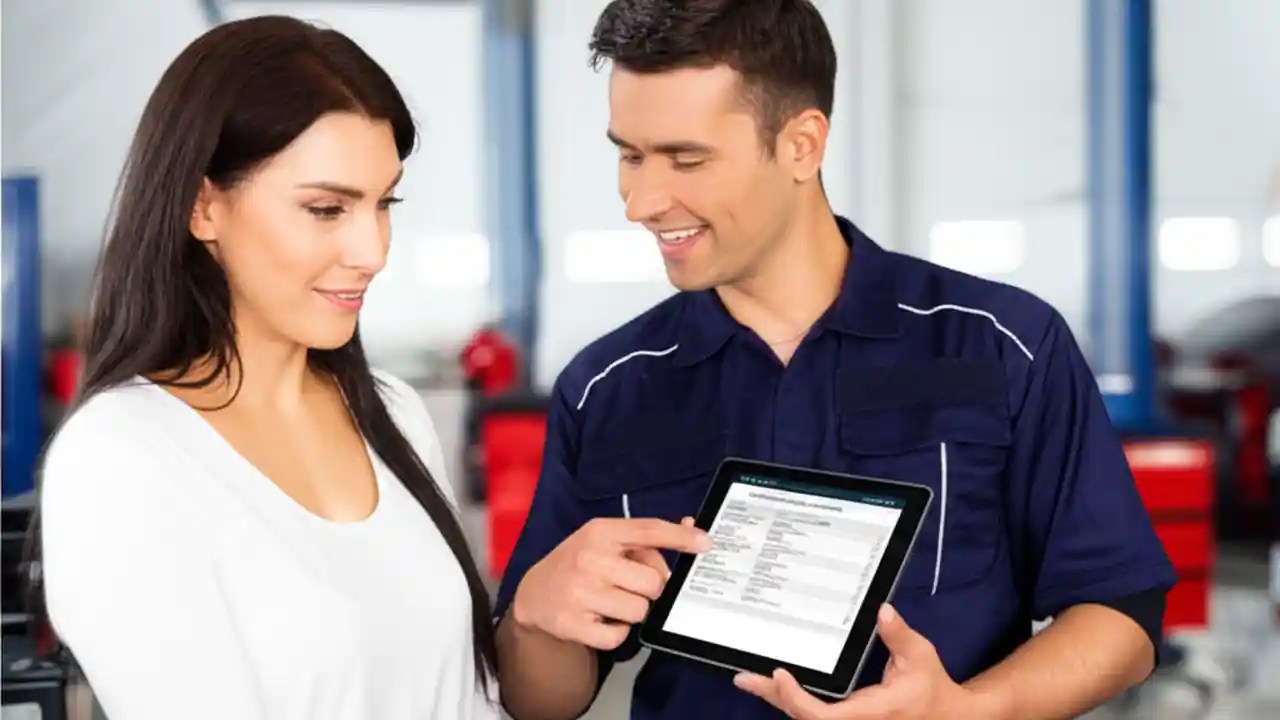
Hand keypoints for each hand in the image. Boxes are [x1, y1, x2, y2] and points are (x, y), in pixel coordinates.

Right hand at [511, 516, 708, 650]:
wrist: (534, 595)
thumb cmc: (579, 565)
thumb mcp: (605, 542)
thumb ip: (645, 541)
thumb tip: (692, 534)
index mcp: (600, 531)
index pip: (649, 530)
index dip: (680, 538)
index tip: (707, 544)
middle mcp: (589, 558)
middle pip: (652, 581)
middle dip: (648, 589)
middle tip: (629, 587)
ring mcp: (579, 591)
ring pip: (639, 610)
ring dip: (632, 611)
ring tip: (611, 603)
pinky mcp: (572, 623)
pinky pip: (619, 636)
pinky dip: (615, 632)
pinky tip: (600, 619)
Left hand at [734, 604, 1001, 719]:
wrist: (946, 716)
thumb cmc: (930, 688)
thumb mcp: (921, 656)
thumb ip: (899, 635)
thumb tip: (881, 610)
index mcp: (872, 712)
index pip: (823, 716)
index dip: (796, 700)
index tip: (780, 674)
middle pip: (805, 719)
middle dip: (775, 698)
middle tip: (747, 678)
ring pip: (805, 719)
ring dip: (778, 699)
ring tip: (750, 680)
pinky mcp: (846, 719)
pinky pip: (813, 715)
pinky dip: (792, 700)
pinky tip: (774, 687)